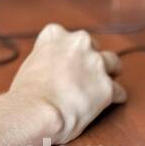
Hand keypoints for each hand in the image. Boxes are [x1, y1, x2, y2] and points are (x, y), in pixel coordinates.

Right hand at [9, 23, 125, 143]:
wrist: (34, 111)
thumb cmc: (25, 95)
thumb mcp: (29, 64)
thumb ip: (45, 59)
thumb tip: (50, 72)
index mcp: (55, 35)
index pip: (63, 34)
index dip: (65, 50)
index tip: (64, 61)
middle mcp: (78, 43)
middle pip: (93, 46)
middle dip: (89, 59)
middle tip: (83, 76)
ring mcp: (95, 63)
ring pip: (113, 63)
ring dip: (108, 74)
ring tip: (101, 87)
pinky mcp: (107, 86)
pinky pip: (118, 91)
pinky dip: (114, 97)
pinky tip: (107, 105)